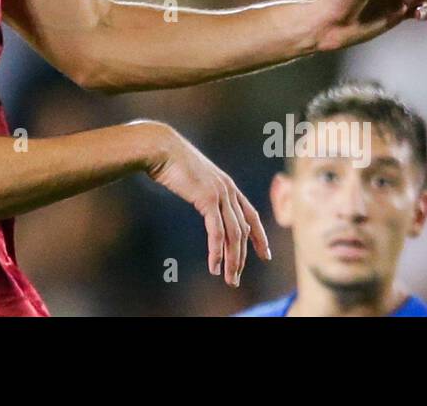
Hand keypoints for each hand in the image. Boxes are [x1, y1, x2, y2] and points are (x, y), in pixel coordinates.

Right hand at [145, 125, 269, 286]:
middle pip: (243, 230)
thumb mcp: (193, 178)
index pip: (251, 215)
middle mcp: (229, 190)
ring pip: (234, 234)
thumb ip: (202, 190)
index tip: (264, 254)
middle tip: (236, 278)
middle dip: (242, 257)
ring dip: (233, 260)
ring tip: (229, 279)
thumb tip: (202, 200)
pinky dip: (217, 251)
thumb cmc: (172, 162)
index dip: (259, 236)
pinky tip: (214, 265)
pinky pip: (217, 231)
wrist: (161, 148)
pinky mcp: (207, 198)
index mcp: (228, 185)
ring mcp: (220, 193)